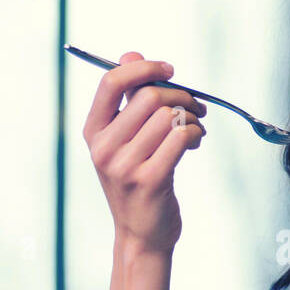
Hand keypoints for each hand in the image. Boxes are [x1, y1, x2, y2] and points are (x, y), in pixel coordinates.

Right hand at [81, 51, 208, 252]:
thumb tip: (131, 55)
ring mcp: (125, 166)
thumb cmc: (135, 183)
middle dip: (181, 95)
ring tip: (195, 129)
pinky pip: (180, 138)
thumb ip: (127, 100)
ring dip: (192, 117)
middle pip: (148, 96)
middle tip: (195, 106)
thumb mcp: (122, 141)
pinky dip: (195, 134)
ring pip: (169, 116)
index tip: (169, 70)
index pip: (111, 82)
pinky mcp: (150, 180)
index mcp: (93, 132)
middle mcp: (104, 148)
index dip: (144, 68)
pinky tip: (196, 142)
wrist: (140, 235)